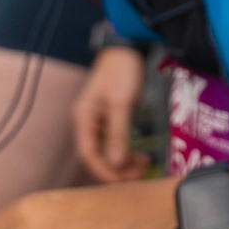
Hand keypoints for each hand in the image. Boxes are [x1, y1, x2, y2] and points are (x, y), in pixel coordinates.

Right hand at [75, 46, 147, 182]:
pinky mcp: (110, 117)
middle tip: (141, 173)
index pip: (89, 154)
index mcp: (84, 119)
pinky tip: (140, 154)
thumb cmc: (122, 72)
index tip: (124, 180)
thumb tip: (116, 164)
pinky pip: (115, 141)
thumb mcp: (121, 103)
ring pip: (107, 149)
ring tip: (144, 164)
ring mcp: (98, 120)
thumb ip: (118, 134)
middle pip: (97, 154)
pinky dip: (126, 150)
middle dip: (117, 168)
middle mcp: (88, 122)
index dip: (105, 170)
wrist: (127, 48)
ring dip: (124, 160)